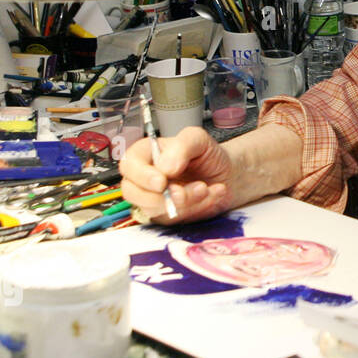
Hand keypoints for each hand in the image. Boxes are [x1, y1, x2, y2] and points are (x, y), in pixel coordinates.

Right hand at [120, 126, 234, 223]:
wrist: (229, 175)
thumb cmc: (209, 155)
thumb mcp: (198, 139)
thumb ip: (180, 146)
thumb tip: (164, 167)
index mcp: (147, 154)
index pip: (129, 165)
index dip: (141, 175)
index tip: (162, 181)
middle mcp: (145, 177)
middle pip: (132, 192)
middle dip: (160, 196)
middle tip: (184, 192)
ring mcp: (153, 198)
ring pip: (153, 208)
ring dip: (184, 201)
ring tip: (205, 188)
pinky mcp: (166, 214)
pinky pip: (172, 218)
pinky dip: (195, 208)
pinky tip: (211, 195)